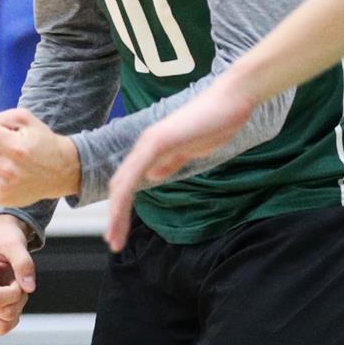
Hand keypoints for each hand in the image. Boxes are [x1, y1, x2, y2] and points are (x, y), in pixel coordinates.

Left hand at [0, 109, 79, 206]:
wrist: (60, 171)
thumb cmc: (41, 141)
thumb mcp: (26, 119)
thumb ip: (0, 118)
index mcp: (17, 149)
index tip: (7, 135)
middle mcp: (9, 171)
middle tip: (6, 147)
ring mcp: (4, 188)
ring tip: (2, 159)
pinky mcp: (1, 199)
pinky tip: (1, 172)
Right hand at [0, 215, 35, 334]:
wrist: (1, 239)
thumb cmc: (6, 239)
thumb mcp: (16, 245)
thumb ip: (24, 263)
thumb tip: (30, 288)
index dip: (15, 292)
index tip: (18, 278)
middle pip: (4, 314)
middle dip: (19, 299)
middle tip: (19, 280)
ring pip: (4, 325)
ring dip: (17, 307)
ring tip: (15, 287)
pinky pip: (3, 326)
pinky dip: (14, 314)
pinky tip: (13, 295)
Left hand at [103, 76, 256, 251]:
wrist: (230, 102)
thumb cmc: (214, 123)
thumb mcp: (189, 150)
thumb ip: (170, 162)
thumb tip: (152, 176)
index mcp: (152, 149)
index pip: (129, 183)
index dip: (121, 208)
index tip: (120, 231)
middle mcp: (145, 145)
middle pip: (120, 185)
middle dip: (115, 217)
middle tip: (113, 242)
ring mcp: (149, 142)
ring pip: (123, 183)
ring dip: (117, 213)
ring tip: (115, 238)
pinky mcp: (159, 141)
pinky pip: (137, 172)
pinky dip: (126, 195)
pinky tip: (122, 213)